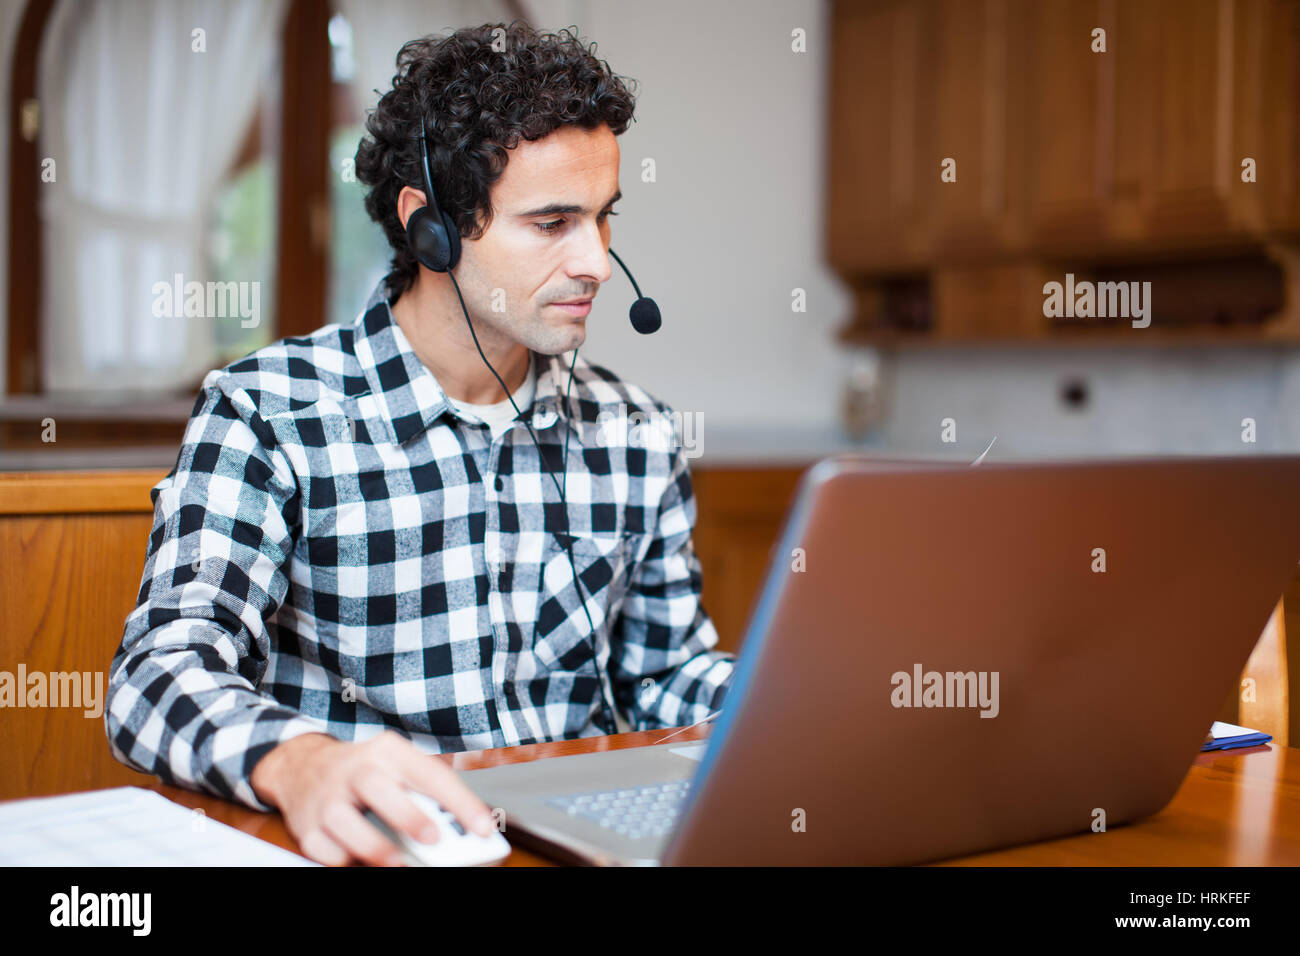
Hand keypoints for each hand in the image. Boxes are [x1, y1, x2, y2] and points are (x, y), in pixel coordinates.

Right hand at [250, 731, 495, 865]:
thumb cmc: (366, 772)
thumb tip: (456, 835)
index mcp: (388, 751)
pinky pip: (324, 848)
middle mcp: (356, 769)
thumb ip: (425, 795)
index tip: (484, 828)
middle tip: (434, 839)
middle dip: (408, 815)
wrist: (303, 766)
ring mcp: (327, 797)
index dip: (460, 802)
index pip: (429, 773)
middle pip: (378, 787)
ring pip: (346, 821)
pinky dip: (344, 860)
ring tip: (401, 864)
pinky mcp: (306, 825)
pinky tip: (360, 861)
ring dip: (375, 847)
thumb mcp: (397, 768)